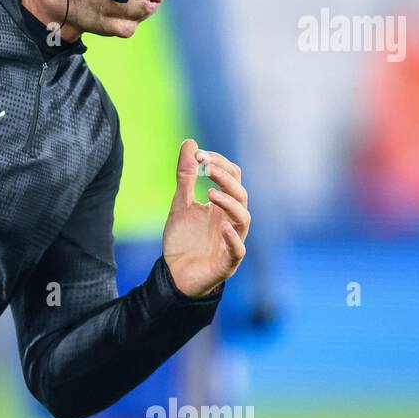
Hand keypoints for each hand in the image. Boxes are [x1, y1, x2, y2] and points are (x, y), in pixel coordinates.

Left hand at [162, 139, 248, 297]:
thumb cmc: (183, 240)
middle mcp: (231, 220)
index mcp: (223, 205)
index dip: (219, 163)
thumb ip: (186, 177)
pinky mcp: (227, 262)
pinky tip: (222, 226)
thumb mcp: (180, 204)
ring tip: (210, 193)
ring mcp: (232, 240)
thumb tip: (190, 142)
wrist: (175, 275)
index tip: (199, 154)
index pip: (233, 176)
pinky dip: (233, 237)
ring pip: (243, 218)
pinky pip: (238, 249)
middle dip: (225, 178)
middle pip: (241, 194)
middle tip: (206, 167)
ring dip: (230, 203)